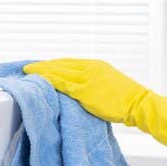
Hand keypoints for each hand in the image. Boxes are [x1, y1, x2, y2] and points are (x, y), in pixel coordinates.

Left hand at [23, 58, 148, 125]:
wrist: (138, 103)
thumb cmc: (124, 99)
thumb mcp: (107, 84)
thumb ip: (91, 82)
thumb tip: (75, 88)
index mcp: (95, 65)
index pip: (67, 62)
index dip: (52, 64)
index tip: (40, 67)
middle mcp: (90, 67)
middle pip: (60, 64)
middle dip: (43, 66)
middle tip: (27, 68)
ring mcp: (87, 77)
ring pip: (59, 71)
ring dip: (42, 72)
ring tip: (28, 73)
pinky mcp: (85, 90)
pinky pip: (62, 83)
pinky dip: (49, 81)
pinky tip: (39, 81)